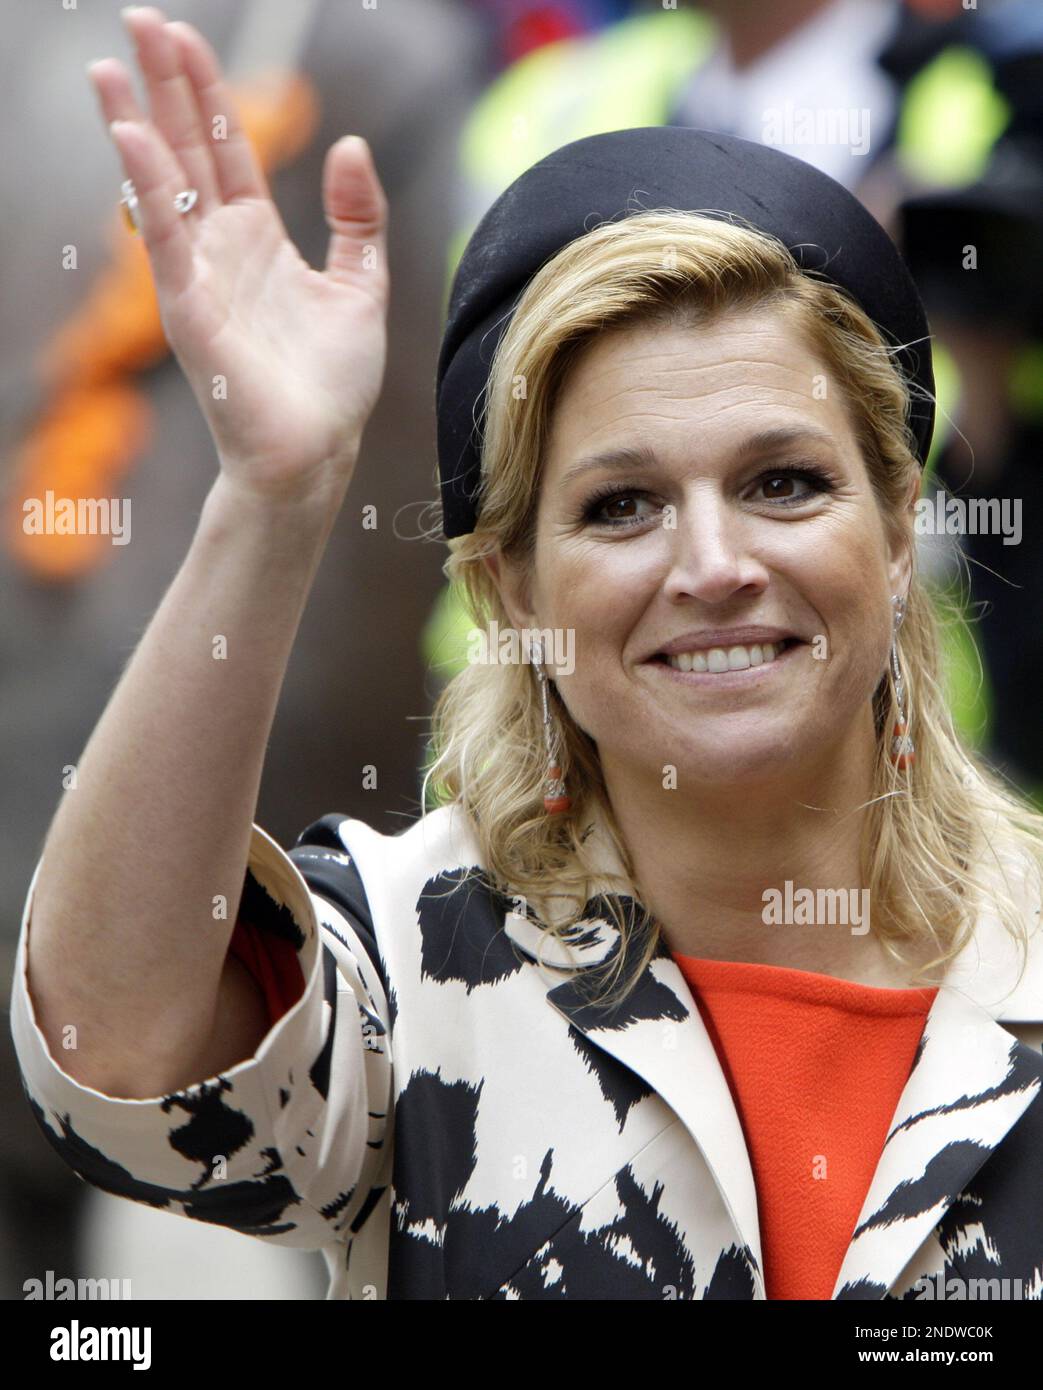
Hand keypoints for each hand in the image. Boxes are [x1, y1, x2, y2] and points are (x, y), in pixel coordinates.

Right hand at [89, 7, 388, 505]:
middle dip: (164, 84)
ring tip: (110, 62)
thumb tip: (352, 146)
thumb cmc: (333, 384)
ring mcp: (199, 275)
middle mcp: (221, 248)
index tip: (186, 36)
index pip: (226, 148)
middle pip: (186, 149)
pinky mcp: (189, 309)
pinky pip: (164, 237)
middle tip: (139, 18)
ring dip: (137, 120)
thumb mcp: (361, 285)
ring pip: (163, 183)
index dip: (207, 92)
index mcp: (258, 237)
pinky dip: (146, 186)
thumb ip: (358, 218)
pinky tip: (131, 135)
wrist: (318, 450)